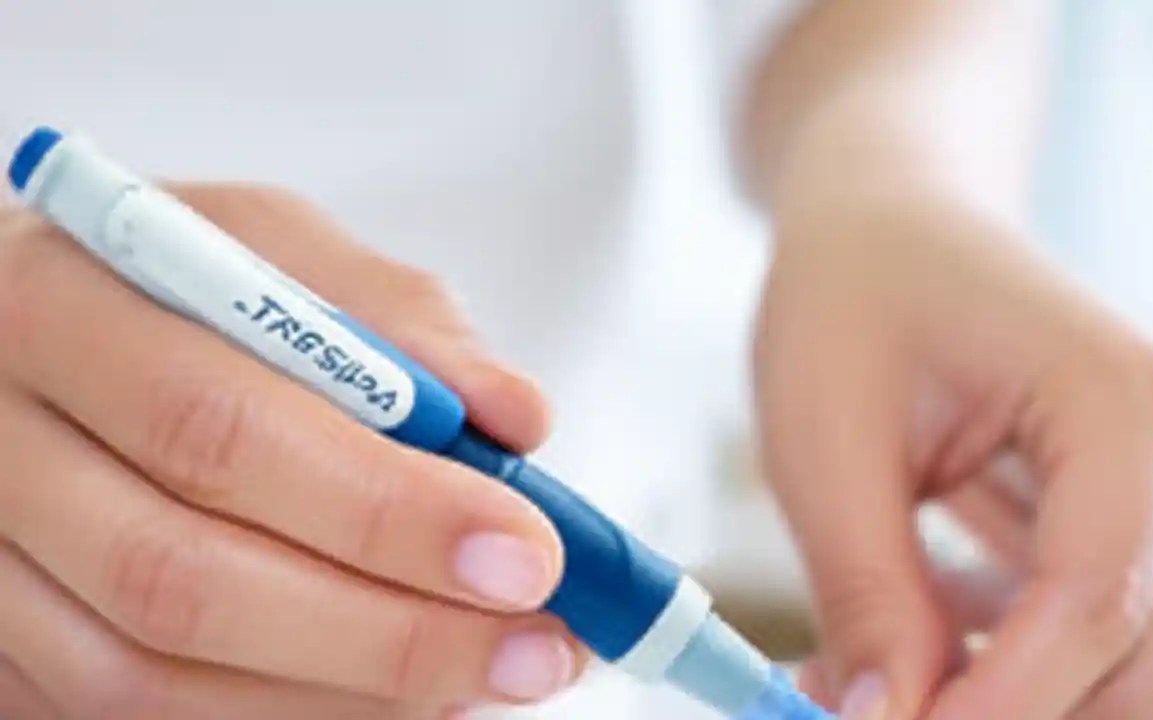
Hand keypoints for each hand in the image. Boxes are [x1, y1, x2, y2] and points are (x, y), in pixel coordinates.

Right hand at [0, 186, 584, 718]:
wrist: (38, 330)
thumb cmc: (171, 281)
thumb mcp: (280, 248)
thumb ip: (397, 323)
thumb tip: (514, 422)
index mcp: (55, 308)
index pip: (222, 429)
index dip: (385, 509)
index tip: (525, 553)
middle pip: (182, 578)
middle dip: (388, 632)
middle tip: (534, 645)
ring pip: (149, 679)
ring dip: (345, 698)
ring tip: (480, 676)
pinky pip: (127, 718)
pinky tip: (388, 697)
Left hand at [755, 194, 1152, 719]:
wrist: (891, 231)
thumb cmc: (854, 302)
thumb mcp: (825, 444)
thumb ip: (867, 595)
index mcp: (1128, 403)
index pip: (1093, 603)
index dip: (992, 706)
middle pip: (1149, 668)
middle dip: (1010, 718)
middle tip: (867, 715)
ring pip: (1145, 677)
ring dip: (1013, 701)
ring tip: (875, 666)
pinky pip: (1123, 646)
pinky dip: (1023, 672)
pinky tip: (924, 637)